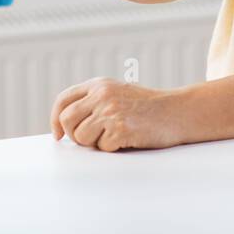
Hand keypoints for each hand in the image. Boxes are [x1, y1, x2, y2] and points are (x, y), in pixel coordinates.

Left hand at [50, 77, 186, 150]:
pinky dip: (113, 148)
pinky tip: (128, 138)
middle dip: (75, 135)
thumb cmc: (148, 107)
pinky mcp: (120, 128)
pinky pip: (102, 148)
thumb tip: (65, 124)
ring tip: (115, 136)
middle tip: (91, 140)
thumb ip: (93, 101)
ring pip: (82, 137)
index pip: (63, 100)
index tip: (59, 134)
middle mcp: (101, 94)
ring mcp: (110, 111)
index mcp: (98, 84)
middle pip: (67, 120)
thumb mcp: (117, 93)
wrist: (177, 111)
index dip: (56, 119)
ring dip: (96, 143)